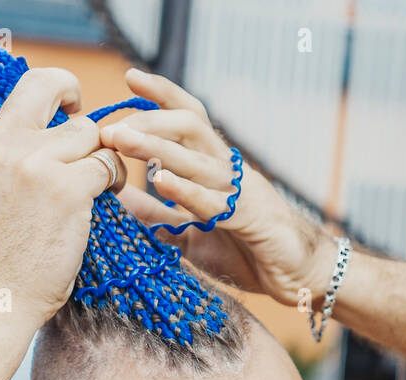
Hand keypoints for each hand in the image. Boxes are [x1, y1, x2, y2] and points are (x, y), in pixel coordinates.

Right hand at [0, 68, 123, 325]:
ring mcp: (31, 162)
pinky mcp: (66, 188)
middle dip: (71, 95)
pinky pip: (106, 164)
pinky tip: (107, 197)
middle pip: (46, 84)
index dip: (40, 114)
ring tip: (96, 184)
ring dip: (98, 155)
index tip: (53, 131)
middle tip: (84, 122)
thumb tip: (35, 138)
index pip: (14, 102)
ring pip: (86, 130)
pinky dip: (114, 179)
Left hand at [99, 69, 334, 308]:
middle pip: (190, 126)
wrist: (297, 275)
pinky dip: (185, 189)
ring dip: (155, 146)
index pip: (189, 118)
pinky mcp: (248, 218)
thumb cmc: (248, 251)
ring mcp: (240, 191)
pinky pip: (212, 200)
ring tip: (121, 139)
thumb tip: (119, 200)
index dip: (162, 96)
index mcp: (217, 167)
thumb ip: (157, 215)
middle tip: (109, 126)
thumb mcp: (190, 233)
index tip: (131, 78)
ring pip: (195, 158)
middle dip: (148, 119)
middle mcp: (229, 170)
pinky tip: (160, 180)